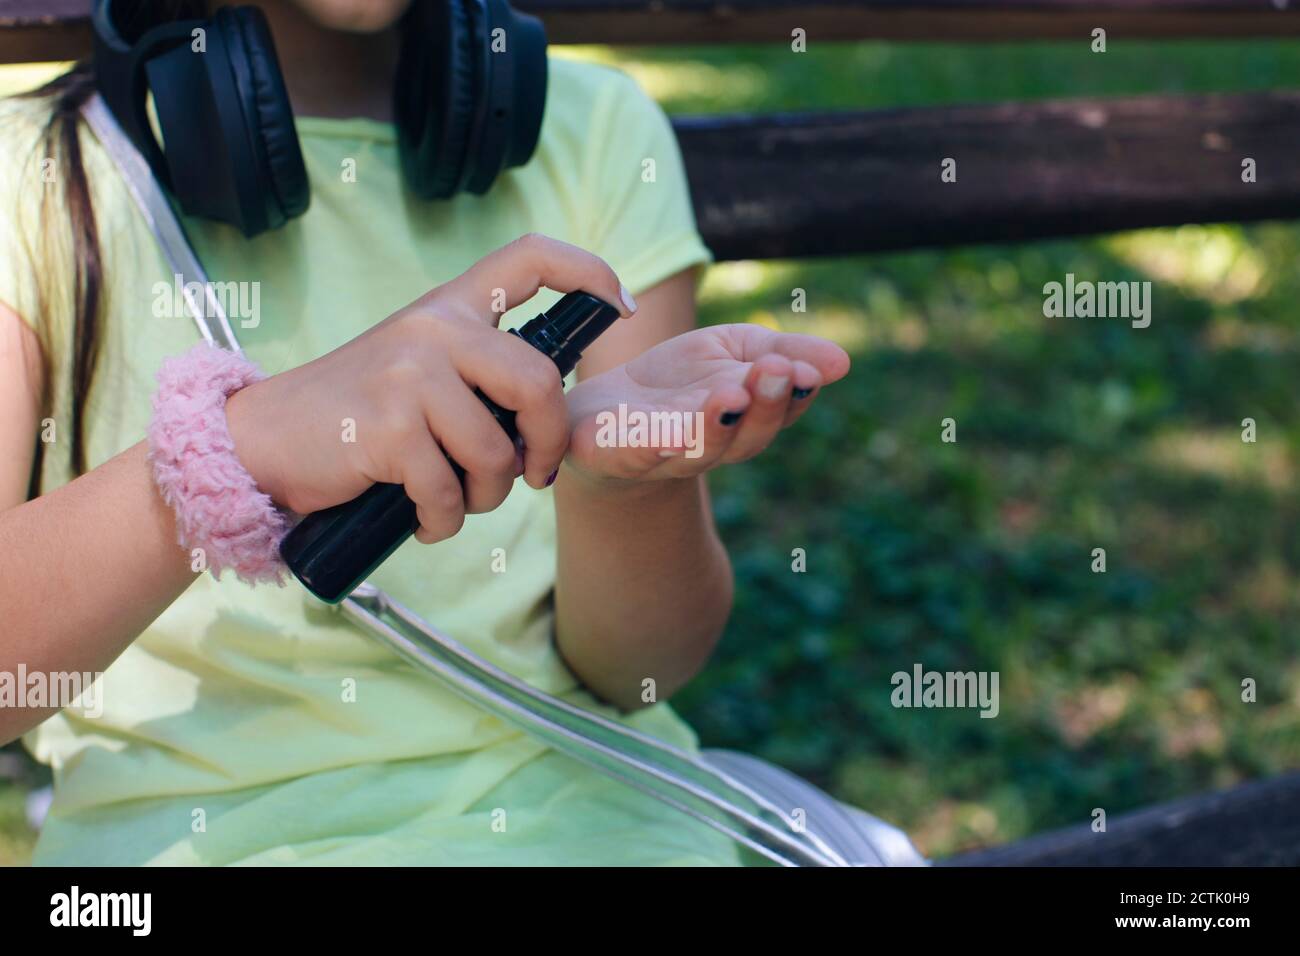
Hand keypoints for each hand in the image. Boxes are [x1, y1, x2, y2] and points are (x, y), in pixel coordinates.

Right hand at [225, 234, 634, 543]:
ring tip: (455, 501)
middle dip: (550, 445)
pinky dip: (442, 521)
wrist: (264, 441)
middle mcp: (434, 330)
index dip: (590, 272)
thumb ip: (477, 375)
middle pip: (539, 382)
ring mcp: (410, 376)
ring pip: (497, 451)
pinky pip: (449, 491)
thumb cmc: (355, 415)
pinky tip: (423, 518)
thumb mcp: (416, 370)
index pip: (531, 257)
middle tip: (535, 474)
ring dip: (486, 496)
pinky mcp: (390, 428)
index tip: (620, 306)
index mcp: (449, 308)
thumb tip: (546, 419)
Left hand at [563, 323, 849, 484]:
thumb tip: (843, 362)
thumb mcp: (733, 350)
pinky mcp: (614, 455)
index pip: (779, 411)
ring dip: (716, 424)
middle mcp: (710, 445)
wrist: (600, 415)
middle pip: (745, 437)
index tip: (802, 371)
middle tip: (776, 371)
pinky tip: (666, 434)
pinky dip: (652, 446)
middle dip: (763, 406)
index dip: (792, 395)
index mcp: (744, 420)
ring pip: (698, 449)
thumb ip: (784, 351)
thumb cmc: (677, 383)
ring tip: (730, 394)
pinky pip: (636, 455)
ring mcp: (662, 456)